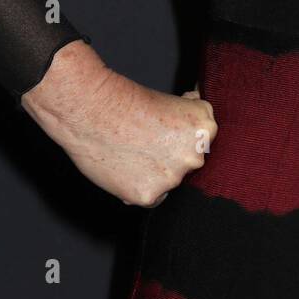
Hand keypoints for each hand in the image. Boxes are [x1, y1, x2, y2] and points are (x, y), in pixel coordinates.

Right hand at [21, 41, 215, 206]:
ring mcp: (173, 177)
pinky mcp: (150, 194)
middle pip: (187, 162)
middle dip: (170, 154)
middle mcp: (195, 155)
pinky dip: (139, 187)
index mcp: (205, 128)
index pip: (203, 139)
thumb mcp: (172, 101)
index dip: (181, 133)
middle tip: (146, 140)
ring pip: (169, 180)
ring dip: (154, 171)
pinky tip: (126, 167)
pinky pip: (152, 197)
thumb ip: (188, 119)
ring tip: (131, 151)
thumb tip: (196, 118)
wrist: (93, 110)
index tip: (164, 128)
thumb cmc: (125, 101)